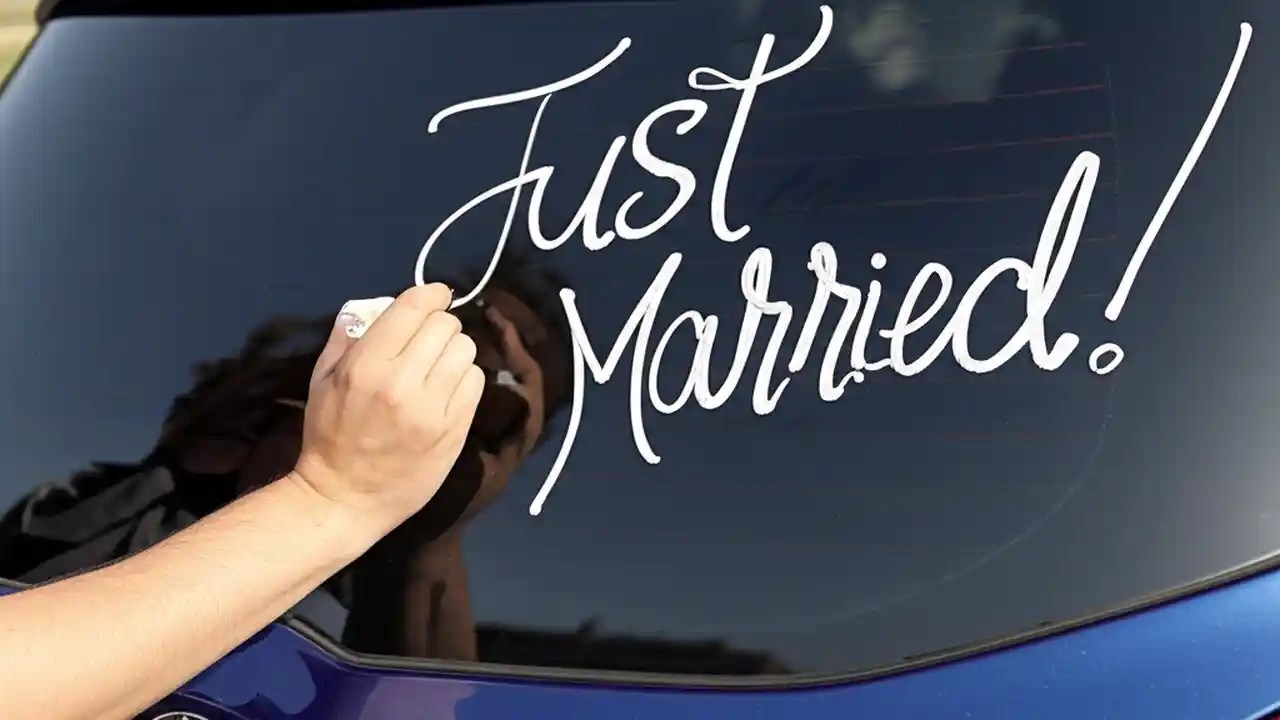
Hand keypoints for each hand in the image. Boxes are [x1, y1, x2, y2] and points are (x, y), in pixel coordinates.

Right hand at [288, 284, 485, 533]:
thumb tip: (378, 304)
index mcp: (367, 365)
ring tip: (437, 367)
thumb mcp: (322, 380)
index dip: (431, 294)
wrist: (346, 498)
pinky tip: (446, 391)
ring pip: (466, 350)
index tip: (436, 296)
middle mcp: (403, 382)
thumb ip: (348, 336)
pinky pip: (476, 381)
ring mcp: (433, 408)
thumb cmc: (329, 436)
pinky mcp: (454, 430)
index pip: (415, 307)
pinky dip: (464, 378)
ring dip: (453, 352)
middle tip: (428, 341)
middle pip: (446, 325)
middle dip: (438, 326)